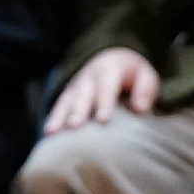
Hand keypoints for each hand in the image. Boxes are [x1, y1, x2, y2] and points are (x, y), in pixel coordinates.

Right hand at [44, 47, 159, 133]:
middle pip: (82, 95)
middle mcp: (88, 76)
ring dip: (59, 116)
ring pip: (66, 101)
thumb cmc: (133, 74)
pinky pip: (58, 107)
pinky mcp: (68, 95)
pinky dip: (53, 119)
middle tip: (74, 126)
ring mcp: (75, 86)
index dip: (104, 103)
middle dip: (78, 110)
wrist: (111, 59)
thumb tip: (140, 109)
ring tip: (52, 132)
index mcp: (109, 69)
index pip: (106, 87)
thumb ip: (145, 90)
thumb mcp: (145, 76)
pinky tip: (48, 134)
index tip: (103, 120)